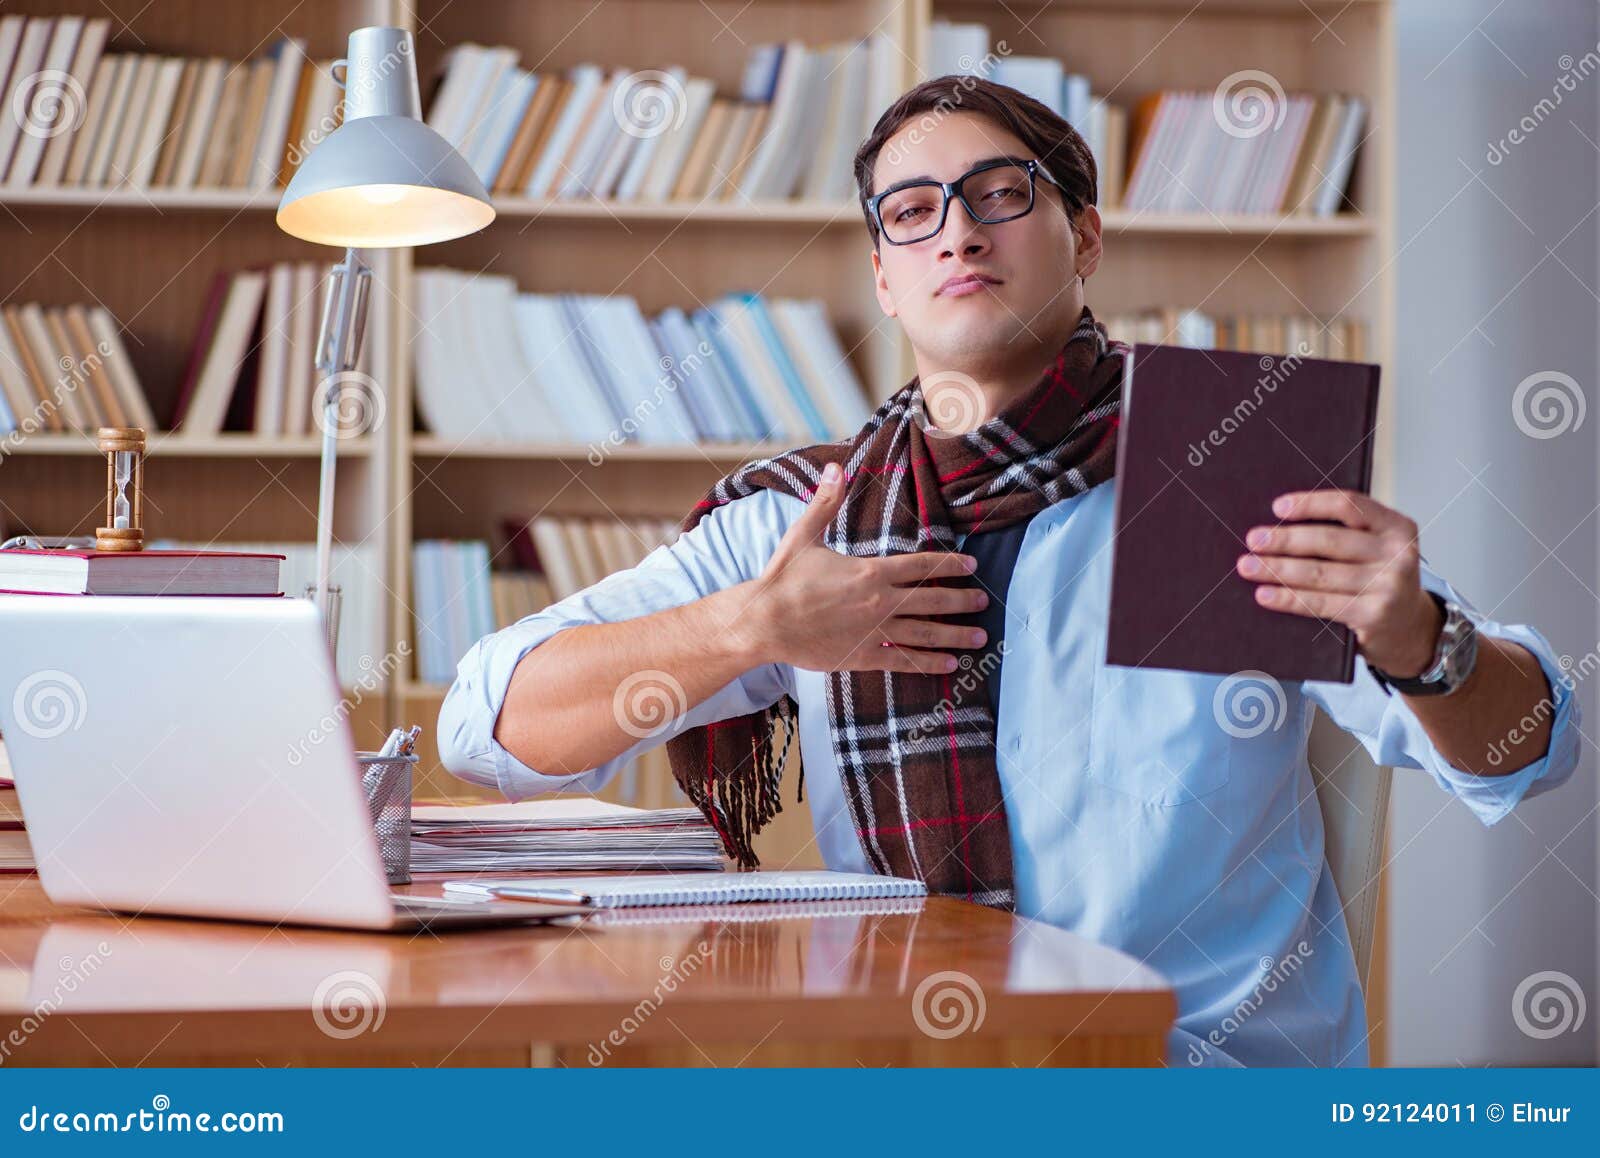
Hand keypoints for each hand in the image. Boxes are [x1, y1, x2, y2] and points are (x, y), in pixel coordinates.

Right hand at [738, 462, 987, 673]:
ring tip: (979, 639)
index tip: (971, 566)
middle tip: (983, 603)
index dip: (951, 564)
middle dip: (962, 601)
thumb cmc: (783, 578)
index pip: (922, 565)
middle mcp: (880, 601)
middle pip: (933, 599)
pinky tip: (949, 665)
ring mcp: (874, 631)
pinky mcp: (863, 656)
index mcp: (871, 571)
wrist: (763, 622)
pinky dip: (929, 663)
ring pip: (925, 633)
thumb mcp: (804, 534)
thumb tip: (835, 467)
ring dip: (956, 636)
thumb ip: (825, 502)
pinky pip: (903, 660)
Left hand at [1235, 489, 1443, 677]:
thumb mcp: (1375, 549)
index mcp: (1397, 527)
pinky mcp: (1373, 615)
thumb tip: (1279, 524)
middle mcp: (1398, 554)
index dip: (1310, 503)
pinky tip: (1265, 594)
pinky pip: (1320, 603)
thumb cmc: (1378, 580)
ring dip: (1277, 569)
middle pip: (1329, 540)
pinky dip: (1287, 598)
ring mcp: (1388, 586)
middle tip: (1253, 539)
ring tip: (1248, 566)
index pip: (1348, 505)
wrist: (1409, 630)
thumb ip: (1345, 532)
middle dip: (1285, 540)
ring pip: (1320, 573)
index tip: (1277, 508)